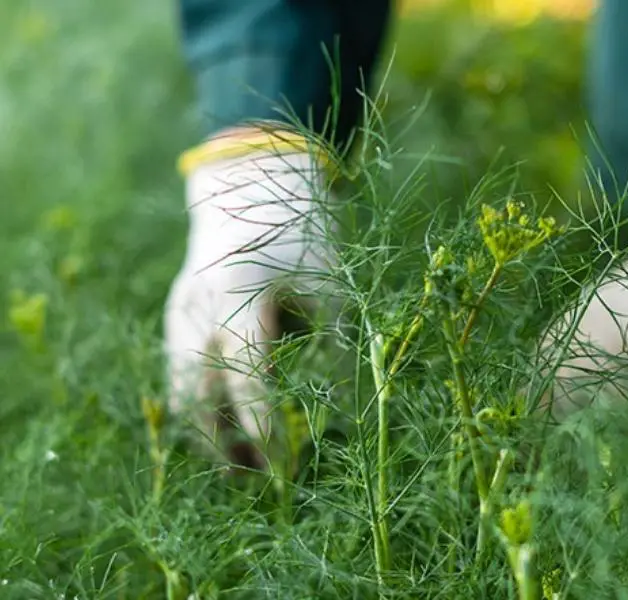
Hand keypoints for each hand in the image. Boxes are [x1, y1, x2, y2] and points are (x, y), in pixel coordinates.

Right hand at [164, 144, 333, 468]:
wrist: (251, 187)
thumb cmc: (301, 235)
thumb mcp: (330, 287)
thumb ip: (332, 352)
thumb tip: (341, 419)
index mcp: (239, 297)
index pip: (247, 381)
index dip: (264, 430)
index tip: (284, 471)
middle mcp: (197, 310)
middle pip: (199, 399)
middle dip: (224, 447)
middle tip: (255, 484)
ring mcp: (177, 313)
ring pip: (181, 392)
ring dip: (207, 434)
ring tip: (240, 467)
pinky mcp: (174, 316)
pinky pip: (179, 374)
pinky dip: (199, 407)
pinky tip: (225, 426)